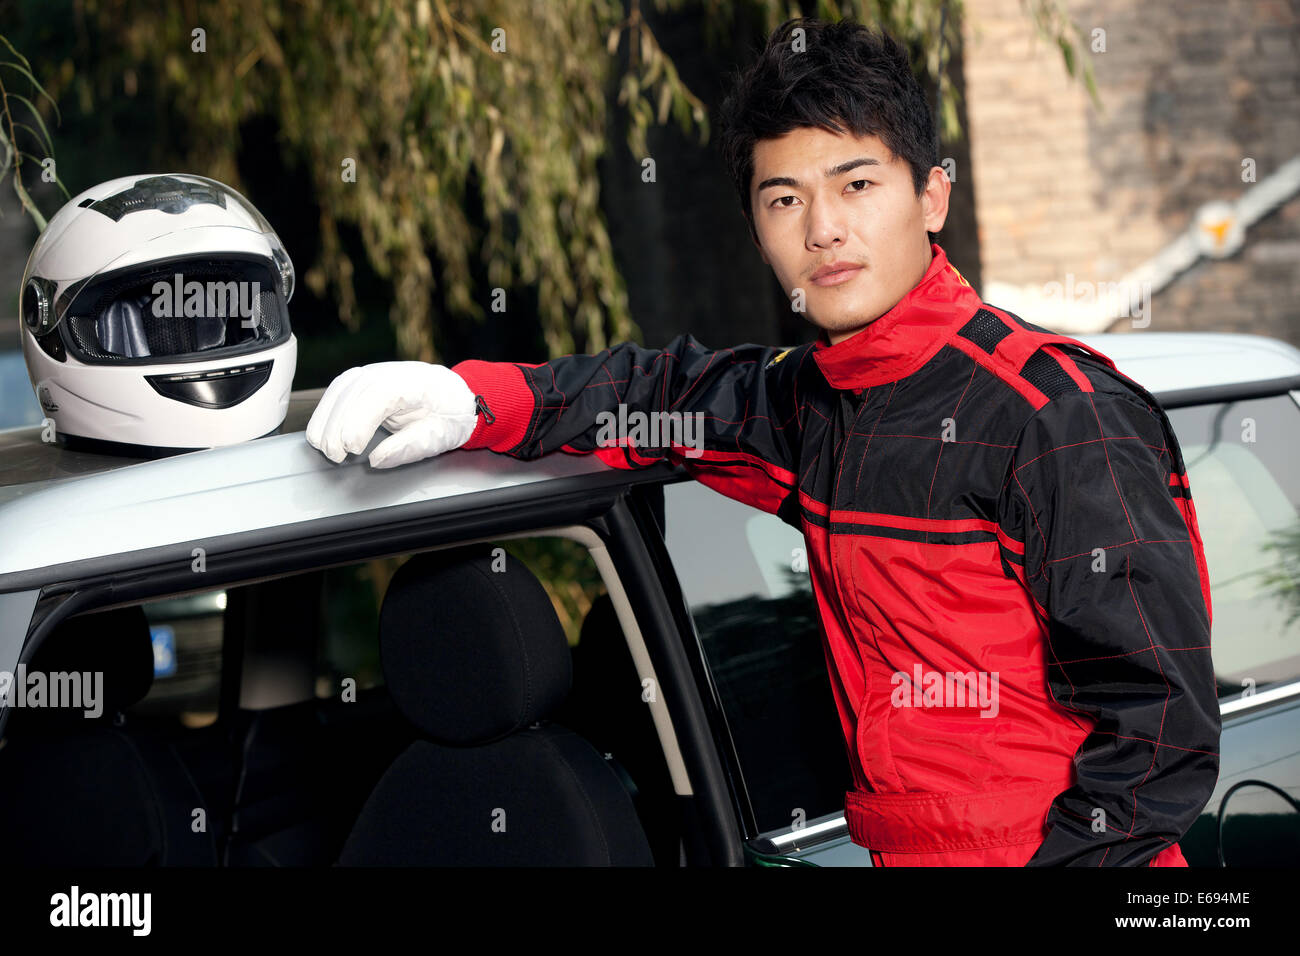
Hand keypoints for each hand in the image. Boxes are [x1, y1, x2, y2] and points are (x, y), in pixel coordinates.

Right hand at [305, 361, 479, 467]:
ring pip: (340, 389)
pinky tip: (322, 432)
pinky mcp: (364, 380)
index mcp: (415, 382)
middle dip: (337, 425)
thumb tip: (376, 460)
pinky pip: (338, 392)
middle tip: (335, 455)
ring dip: (325, 420)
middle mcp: (391, 371)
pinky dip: (326, 413)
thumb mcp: (438, 438)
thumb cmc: (448, 416)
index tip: (352, 446)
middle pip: (353, 390)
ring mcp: (375, 372)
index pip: (378, 394)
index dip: (359, 420)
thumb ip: (407, 448)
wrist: (454, 396)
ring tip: (324, 448)